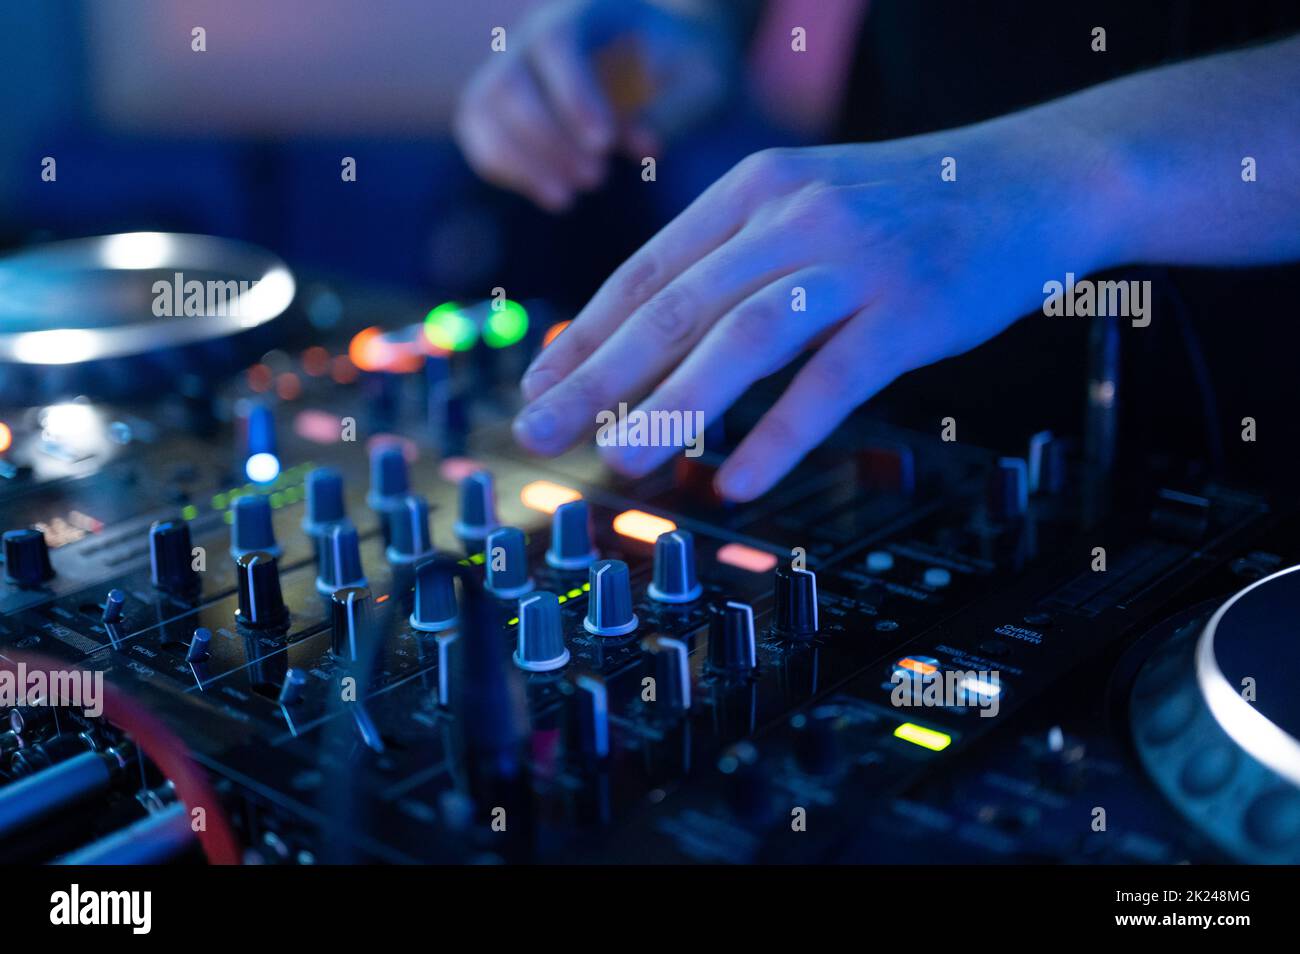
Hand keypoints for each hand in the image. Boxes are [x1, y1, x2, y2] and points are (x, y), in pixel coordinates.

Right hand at [453, 0, 733, 211]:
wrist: (663, 56)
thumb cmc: (687, 65)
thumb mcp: (701, 78)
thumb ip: (676, 106)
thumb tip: (645, 146)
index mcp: (582, 14)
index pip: (557, 44)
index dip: (573, 95)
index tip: (606, 144)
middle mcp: (534, 36)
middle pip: (508, 82)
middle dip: (546, 139)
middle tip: (595, 179)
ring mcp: (510, 68)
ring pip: (482, 110)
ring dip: (519, 161)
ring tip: (568, 198)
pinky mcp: (500, 105)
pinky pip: (480, 134)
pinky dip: (506, 169)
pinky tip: (555, 196)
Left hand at [513, 117, 1129, 498]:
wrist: (1032, 177)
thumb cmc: (904, 210)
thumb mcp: (808, 210)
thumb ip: (734, 265)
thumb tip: (650, 346)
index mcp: (756, 192)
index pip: (648, 271)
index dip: (586, 334)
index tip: (539, 384)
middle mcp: (795, 218)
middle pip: (676, 306)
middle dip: (596, 376)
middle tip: (538, 431)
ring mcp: (856, 262)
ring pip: (743, 338)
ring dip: (673, 405)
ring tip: (623, 460)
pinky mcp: (912, 310)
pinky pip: (833, 380)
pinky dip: (780, 433)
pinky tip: (737, 478)